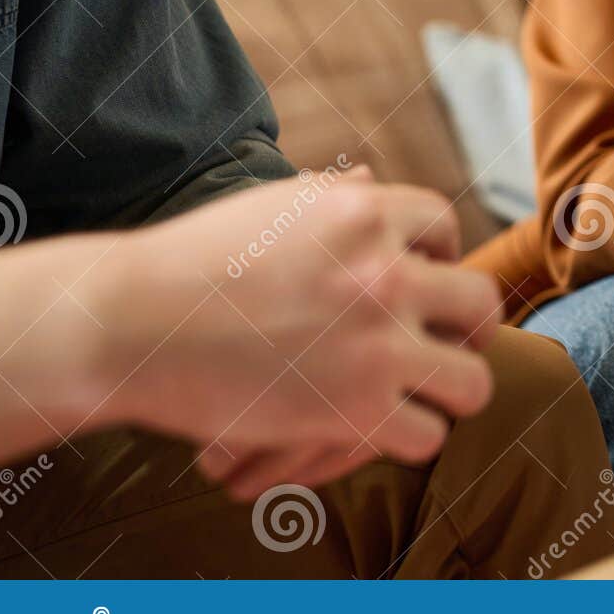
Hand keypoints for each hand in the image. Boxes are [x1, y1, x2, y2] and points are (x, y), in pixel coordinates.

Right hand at [90, 169, 502, 497]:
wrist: (132, 322)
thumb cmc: (196, 260)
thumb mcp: (276, 206)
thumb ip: (339, 197)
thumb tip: (376, 178)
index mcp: (367, 212)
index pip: (447, 228)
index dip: (439, 256)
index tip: (420, 278)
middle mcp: (385, 273)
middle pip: (481, 305)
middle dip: (469, 326)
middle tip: (446, 341)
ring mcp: (377, 344)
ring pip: (473, 381)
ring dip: (452, 388)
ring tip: (428, 390)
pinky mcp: (355, 409)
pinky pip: (429, 435)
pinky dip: (409, 435)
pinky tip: (383, 424)